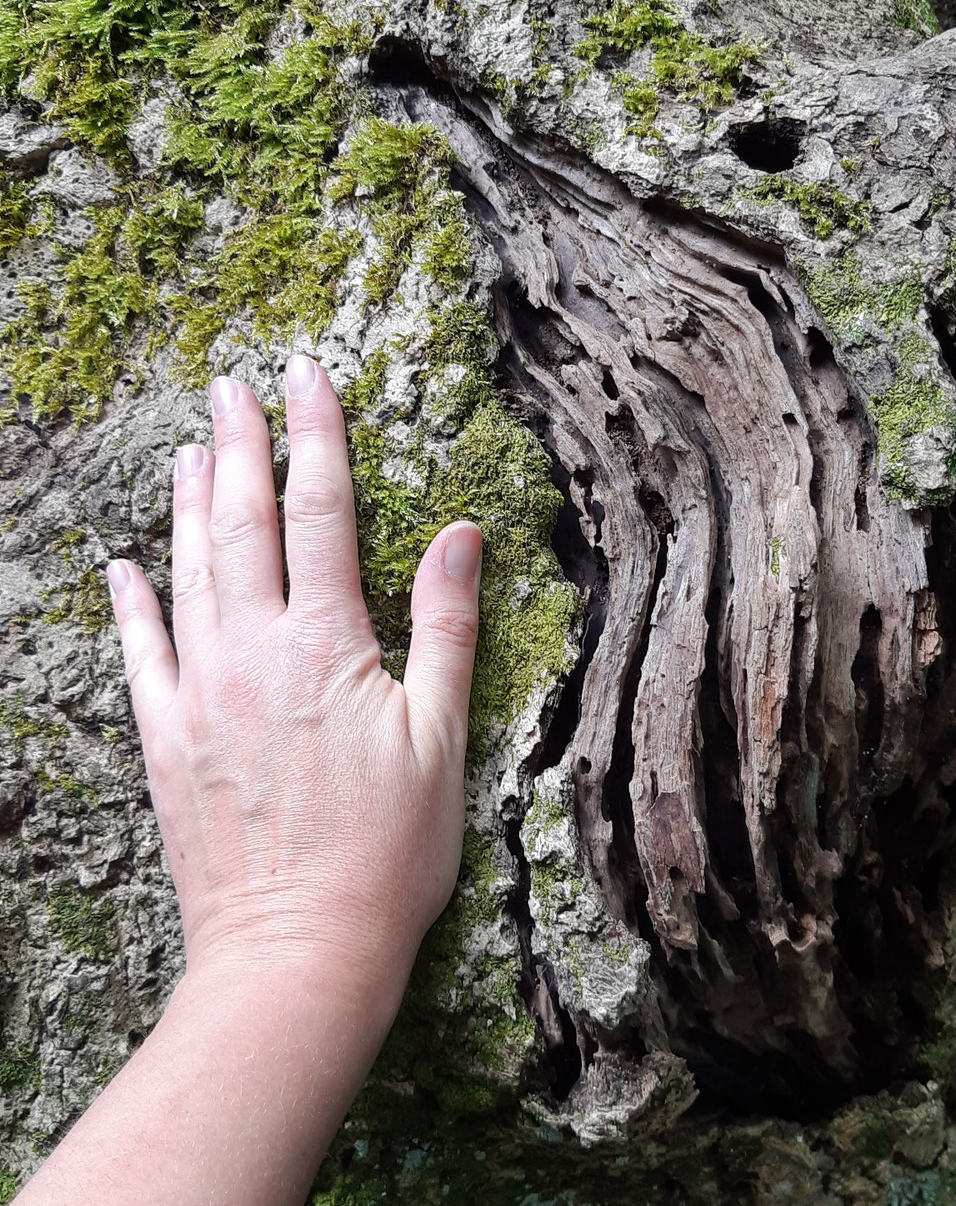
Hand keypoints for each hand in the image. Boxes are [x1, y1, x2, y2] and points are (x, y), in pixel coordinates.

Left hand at [106, 355, 481, 990]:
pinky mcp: (166, 739)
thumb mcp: (442, 740)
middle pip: (242, 522)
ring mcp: (199, 693)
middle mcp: (253, 653)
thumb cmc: (387, 855)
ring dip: (188, 501)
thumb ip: (445, 628)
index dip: (314, 434)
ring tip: (189, 445)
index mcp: (327, 645)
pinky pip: (139, 651)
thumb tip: (460, 536)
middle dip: (240, 442)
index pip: (320, 510)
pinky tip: (122, 563)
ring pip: (187, 571)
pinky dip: (130, 601)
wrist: (296, 954)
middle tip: (231, 383)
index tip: (304, 375)